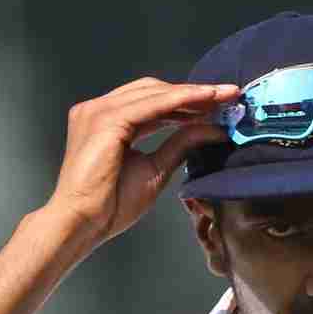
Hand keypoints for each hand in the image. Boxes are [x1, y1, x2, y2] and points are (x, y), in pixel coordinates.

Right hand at [43, 78, 238, 243]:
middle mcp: (100, 109)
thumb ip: (179, 146)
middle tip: (229, 95)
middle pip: (154, 91)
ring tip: (225, 96)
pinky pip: (152, 104)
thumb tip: (210, 130)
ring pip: (155, 93)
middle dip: (193, 93)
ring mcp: (99, 111)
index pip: (152, 102)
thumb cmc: (111, 204)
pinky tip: (206, 102)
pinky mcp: (106, 119)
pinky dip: (182, 101)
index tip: (219, 104)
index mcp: (107, 121)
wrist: (83, 222)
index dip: (186, 101)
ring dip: (193, 94)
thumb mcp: (156, 170)